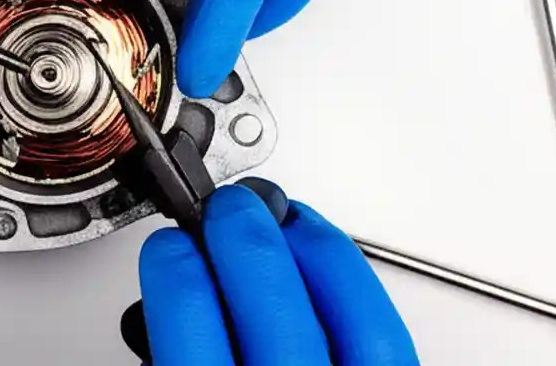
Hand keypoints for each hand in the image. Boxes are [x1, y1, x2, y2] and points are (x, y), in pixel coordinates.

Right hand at [140, 185, 417, 364]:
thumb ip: (178, 348)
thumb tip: (180, 282)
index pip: (193, 336)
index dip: (177, 274)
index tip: (170, 244)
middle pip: (275, 317)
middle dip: (244, 240)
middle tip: (225, 207)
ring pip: (351, 323)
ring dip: (311, 248)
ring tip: (282, 215)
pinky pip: (385, 336)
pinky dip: (355, 280)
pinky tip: (326, 253)